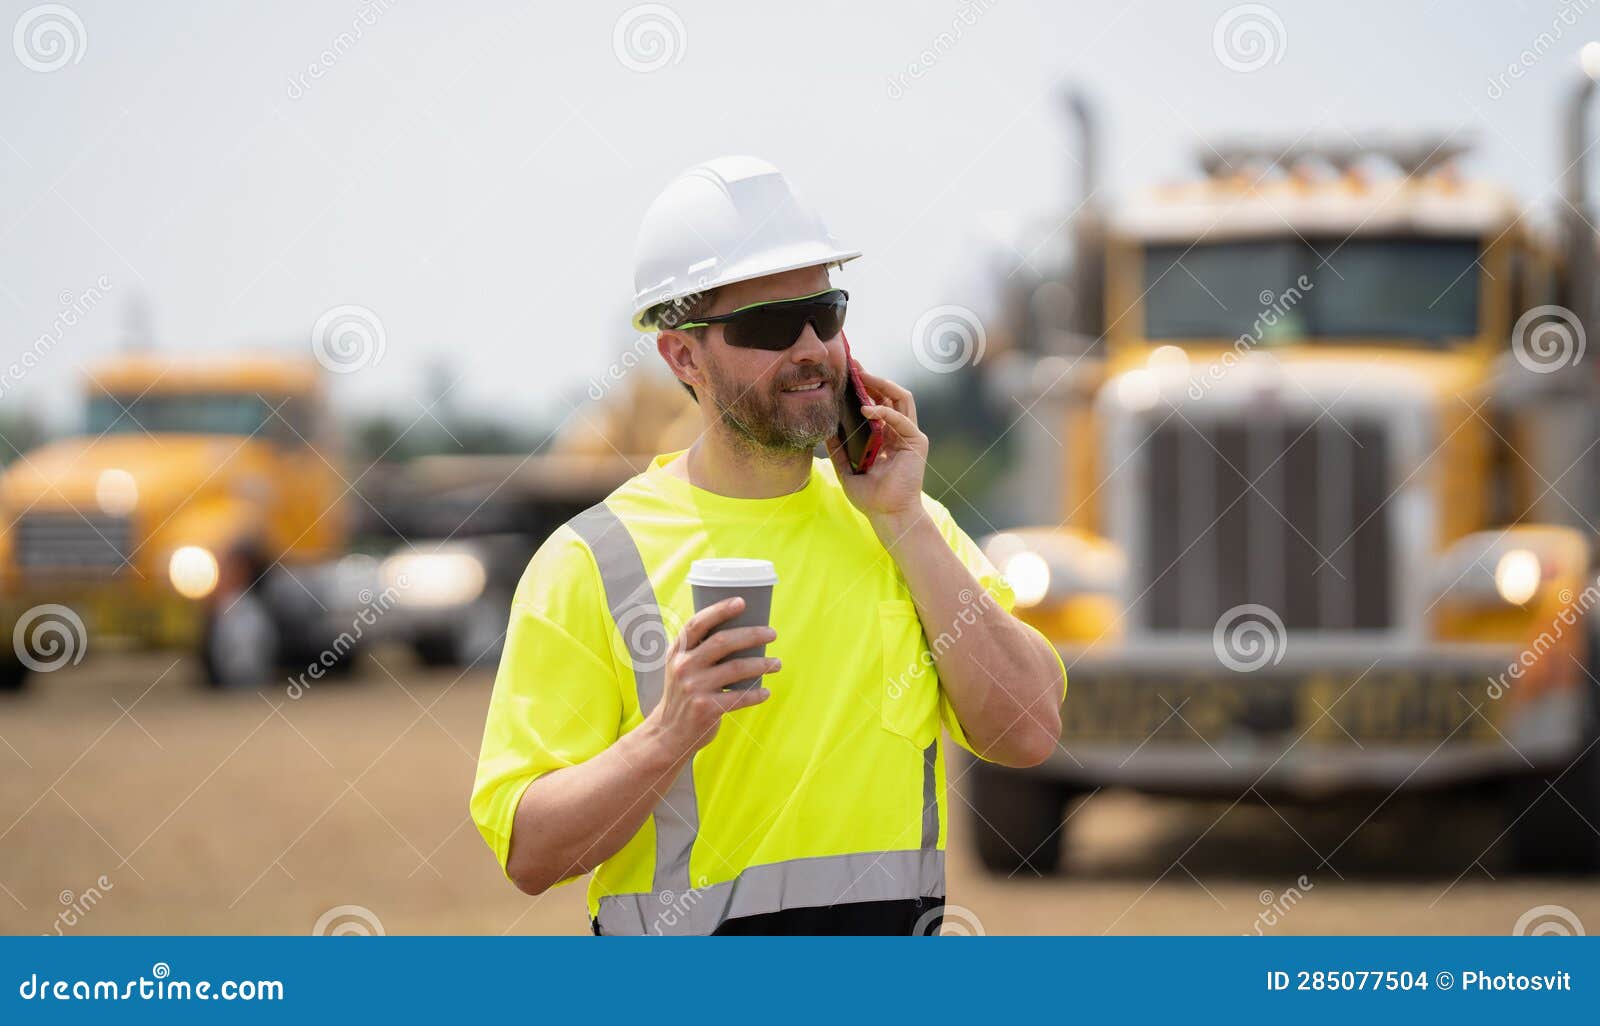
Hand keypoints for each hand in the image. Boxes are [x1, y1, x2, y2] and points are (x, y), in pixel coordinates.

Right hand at [642, 596, 775, 762]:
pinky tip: (766, 691)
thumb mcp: (679, 668)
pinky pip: (740, 697)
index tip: (741, 602)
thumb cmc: (682, 695)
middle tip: (772, 633)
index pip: (697, 624)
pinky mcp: (706, 708)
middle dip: (752, 634)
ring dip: (762, 664)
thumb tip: (739, 630)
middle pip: (723, 642)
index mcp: (677, 652)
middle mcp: (684, 667)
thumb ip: (698, 650)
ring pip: (737, 668)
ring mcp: (694, 688)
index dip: (719, 610)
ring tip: (777, 663)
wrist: (668, 733)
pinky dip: (756, 694)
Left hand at [825, 362, 928, 535]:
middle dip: (871, 378)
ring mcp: (909, 435)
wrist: (887, 515)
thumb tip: (825, 430)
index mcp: (885, 436)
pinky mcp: (916, 443)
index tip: (846, 375)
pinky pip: (902, 419)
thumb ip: (838, 450)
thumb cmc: (871, 497)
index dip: (863, 387)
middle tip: (853, 365)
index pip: (877, 402)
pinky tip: (867, 407)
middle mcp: (898, 432)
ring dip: (881, 384)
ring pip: (900, 398)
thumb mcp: (846, 469)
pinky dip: (884, 411)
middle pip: (889, 395)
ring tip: (861, 376)